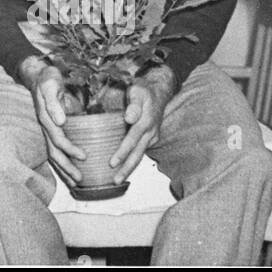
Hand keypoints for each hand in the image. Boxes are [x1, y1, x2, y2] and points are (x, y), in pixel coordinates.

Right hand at [22, 60, 85, 183]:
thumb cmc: (47, 78)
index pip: (57, 139)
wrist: (37, 74)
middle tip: (80, 179)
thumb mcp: (50, 84)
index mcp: (46, 118)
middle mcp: (45, 126)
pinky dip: (62, 161)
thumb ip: (54, 102)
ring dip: (64, 168)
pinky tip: (70, 168)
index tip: (84, 157)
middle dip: (66, 167)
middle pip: (54, 152)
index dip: (70, 149)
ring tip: (76, 182)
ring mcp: (46, 129)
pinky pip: (55, 148)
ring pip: (53, 153)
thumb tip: (61, 121)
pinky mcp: (50, 128)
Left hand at [109, 68, 175, 182]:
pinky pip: (141, 151)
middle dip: (126, 169)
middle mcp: (150, 132)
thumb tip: (129, 118)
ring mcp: (152, 136)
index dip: (122, 152)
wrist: (159, 91)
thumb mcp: (137, 90)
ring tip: (117, 179)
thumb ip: (134, 104)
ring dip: (129, 168)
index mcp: (146, 122)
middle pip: (138, 154)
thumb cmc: (144, 90)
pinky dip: (132, 160)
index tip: (112, 163)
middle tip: (115, 181)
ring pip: (140, 155)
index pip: (132, 140)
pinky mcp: (151, 138)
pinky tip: (122, 167)